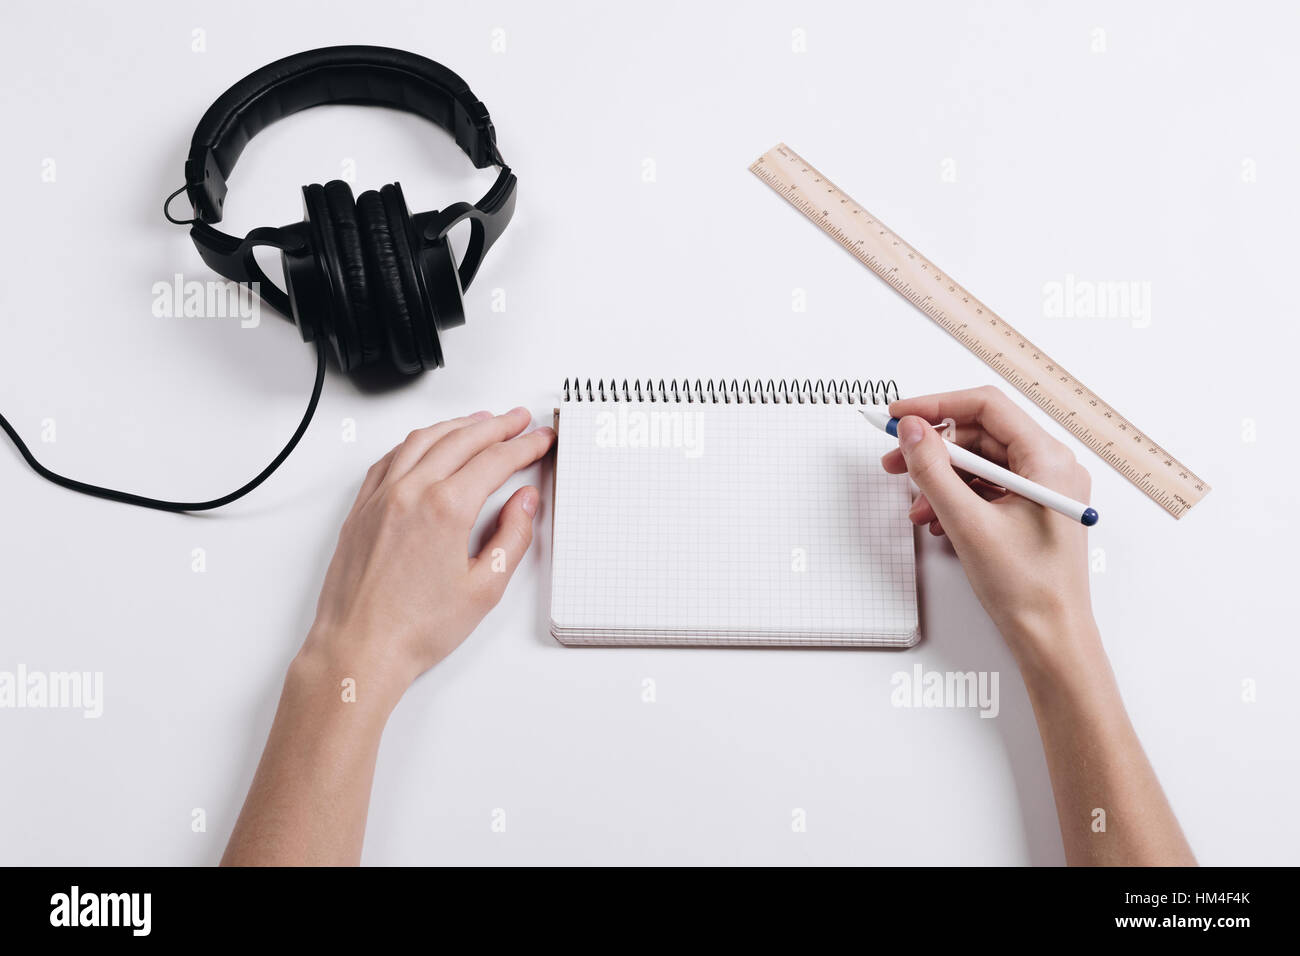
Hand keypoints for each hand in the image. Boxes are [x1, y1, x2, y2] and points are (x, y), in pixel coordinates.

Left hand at [301, 407, 554, 701]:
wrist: (359, 647)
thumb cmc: (414, 628)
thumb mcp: (484, 587)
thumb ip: (512, 537)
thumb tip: (525, 503)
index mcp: (445, 508)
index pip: (495, 460)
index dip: (525, 446)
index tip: (540, 440)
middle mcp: (411, 492)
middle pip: (462, 439)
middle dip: (497, 426)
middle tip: (519, 420)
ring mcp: (382, 496)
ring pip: (423, 440)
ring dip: (457, 425)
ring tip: (480, 421)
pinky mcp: (362, 508)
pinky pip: (391, 457)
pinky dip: (417, 442)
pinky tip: (427, 443)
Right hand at [880, 386, 1095, 671]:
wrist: (1050, 637)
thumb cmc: (1028, 590)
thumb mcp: (967, 523)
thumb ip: (934, 471)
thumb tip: (913, 431)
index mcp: (1048, 461)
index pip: (986, 407)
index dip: (937, 405)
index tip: (900, 415)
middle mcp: (1051, 467)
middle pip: (980, 434)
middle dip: (934, 449)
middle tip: (895, 460)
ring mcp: (1043, 488)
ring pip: (980, 463)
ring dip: (942, 478)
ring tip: (916, 505)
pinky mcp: (1031, 508)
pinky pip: (987, 487)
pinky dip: (957, 497)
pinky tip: (936, 518)